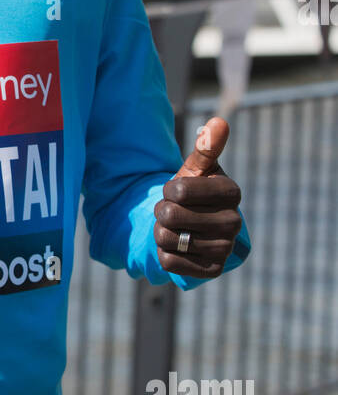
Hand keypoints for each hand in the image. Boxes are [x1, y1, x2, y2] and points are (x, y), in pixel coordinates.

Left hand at [153, 115, 242, 278]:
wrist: (192, 228)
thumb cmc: (192, 193)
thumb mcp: (195, 169)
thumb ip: (205, 147)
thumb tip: (218, 123)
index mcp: (232, 191)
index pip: (178, 190)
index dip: (168, 190)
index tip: (178, 192)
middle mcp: (234, 222)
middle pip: (169, 216)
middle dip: (162, 212)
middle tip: (174, 212)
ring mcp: (224, 248)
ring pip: (166, 239)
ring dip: (161, 233)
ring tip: (176, 229)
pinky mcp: (212, 271)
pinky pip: (168, 262)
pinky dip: (163, 253)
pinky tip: (178, 247)